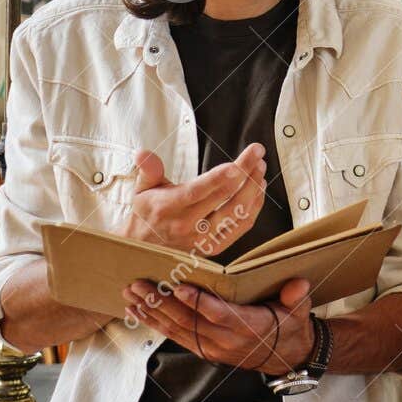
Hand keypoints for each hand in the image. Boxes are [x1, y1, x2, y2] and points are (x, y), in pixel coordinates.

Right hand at [121, 143, 266, 255]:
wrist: (144, 248)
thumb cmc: (147, 212)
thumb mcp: (141, 188)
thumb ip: (147, 170)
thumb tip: (143, 153)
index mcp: (167, 208)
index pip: (198, 191)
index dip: (219, 178)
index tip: (237, 164)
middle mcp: (186, 225)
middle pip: (223, 197)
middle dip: (245, 172)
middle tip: (257, 153)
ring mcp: (202, 239)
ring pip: (237, 213)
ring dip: (253, 189)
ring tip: (260, 167)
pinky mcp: (214, 247)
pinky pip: (241, 226)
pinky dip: (254, 207)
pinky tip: (259, 189)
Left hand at [123, 276, 313, 373]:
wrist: (286, 356)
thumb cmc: (289, 327)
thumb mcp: (300, 311)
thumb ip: (296, 297)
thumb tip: (297, 285)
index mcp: (249, 328)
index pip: (220, 315)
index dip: (199, 303)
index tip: (180, 288)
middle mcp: (226, 341)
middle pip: (189, 321)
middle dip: (161, 303)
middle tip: (140, 285)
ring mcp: (211, 347)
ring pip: (177, 330)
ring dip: (152, 312)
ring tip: (131, 295)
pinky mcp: (203, 349)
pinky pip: (175, 336)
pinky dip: (155, 324)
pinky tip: (138, 311)